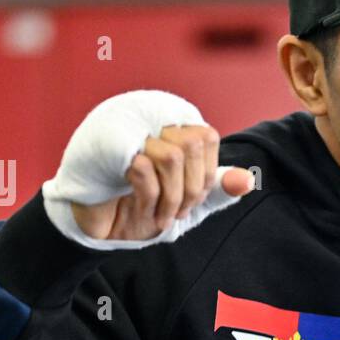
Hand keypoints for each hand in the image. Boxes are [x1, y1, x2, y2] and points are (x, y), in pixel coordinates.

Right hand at [42, 90, 254, 248]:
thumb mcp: (185, 200)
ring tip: (161, 216)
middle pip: (193, 144)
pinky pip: (143, 169)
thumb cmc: (137, 204)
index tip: (193, 201)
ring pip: (171, 156)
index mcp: (167, 121)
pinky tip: (142, 212)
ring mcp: (123, 126)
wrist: (92, 223)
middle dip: (192, 189)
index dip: (207, 174)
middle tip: (179, 212)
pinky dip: (149, 200)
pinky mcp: (104, 146)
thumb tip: (248, 181)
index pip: (207, 137)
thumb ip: (215, 189)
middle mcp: (146, 115)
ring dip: (172, 198)